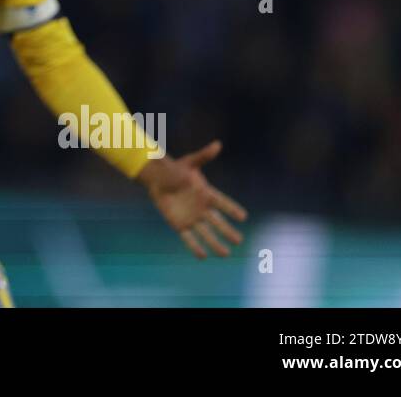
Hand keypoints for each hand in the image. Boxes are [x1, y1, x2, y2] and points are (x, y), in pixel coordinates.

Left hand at [138, 140, 247, 258]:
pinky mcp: (179, 224)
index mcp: (207, 194)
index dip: (232, 209)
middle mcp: (202, 209)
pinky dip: (194, 246)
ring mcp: (192, 218)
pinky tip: (202, 256)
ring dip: (215, 244)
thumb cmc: (175, 169)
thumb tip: (217, 144)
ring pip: (206, 233)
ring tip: (225, 254)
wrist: (157, 179)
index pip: (223, 203)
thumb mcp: (190, 162)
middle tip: (239, 240)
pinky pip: (188, 238)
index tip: (243, 216)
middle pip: (218, 222)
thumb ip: (203, 156)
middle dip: (228, 231)